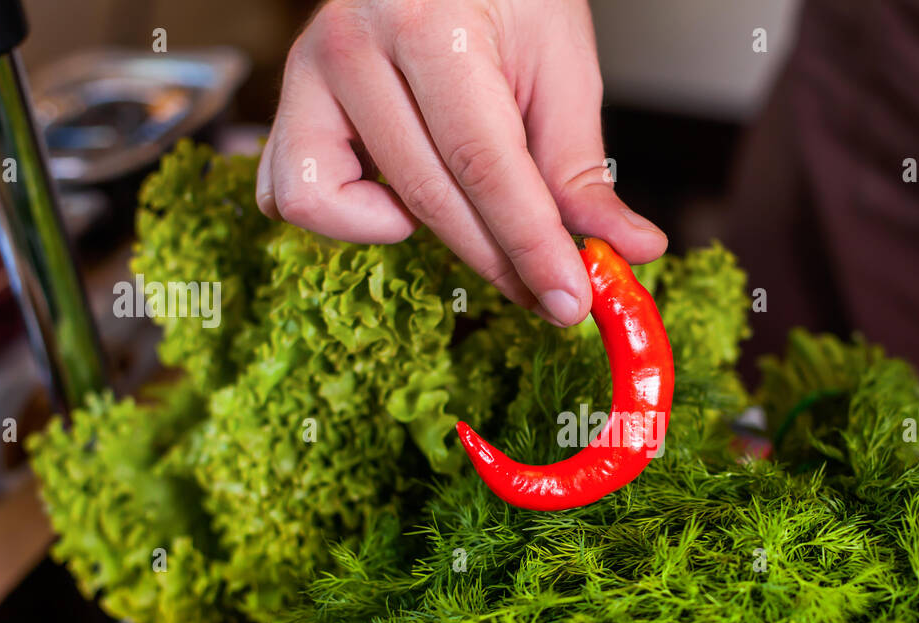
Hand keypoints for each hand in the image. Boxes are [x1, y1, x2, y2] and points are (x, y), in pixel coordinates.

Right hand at [256, 0, 667, 325]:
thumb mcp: (560, 65)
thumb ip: (581, 166)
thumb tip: (630, 249)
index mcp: (431, 23)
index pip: (484, 165)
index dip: (531, 245)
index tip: (569, 300)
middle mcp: (354, 44)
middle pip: (427, 196)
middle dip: (498, 262)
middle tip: (551, 297)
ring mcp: (307, 74)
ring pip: (344, 206)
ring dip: (416, 234)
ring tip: (466, 208)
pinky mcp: (288, 103)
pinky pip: (293, 194)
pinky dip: (345, 218)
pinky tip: (398, 200)